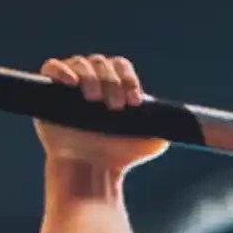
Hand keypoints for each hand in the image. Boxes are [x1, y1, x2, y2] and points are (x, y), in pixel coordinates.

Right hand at [33, 54, 167, 169]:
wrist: (93, 170)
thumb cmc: (120, 157)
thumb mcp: (151, 141)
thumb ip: (165, 125)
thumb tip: (185, 120)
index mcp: (115, 86)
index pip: (121, 66)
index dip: (128, 78)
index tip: (133, 102)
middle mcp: (93, 82)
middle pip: (101, 62)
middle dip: (111, 81)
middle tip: (115, 106)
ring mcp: (70, 86)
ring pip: (80, 63)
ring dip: (91, 77)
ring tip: (94, 100)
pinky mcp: (47, 93)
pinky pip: (51, 68)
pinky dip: (61, 70)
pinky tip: (71, 84)